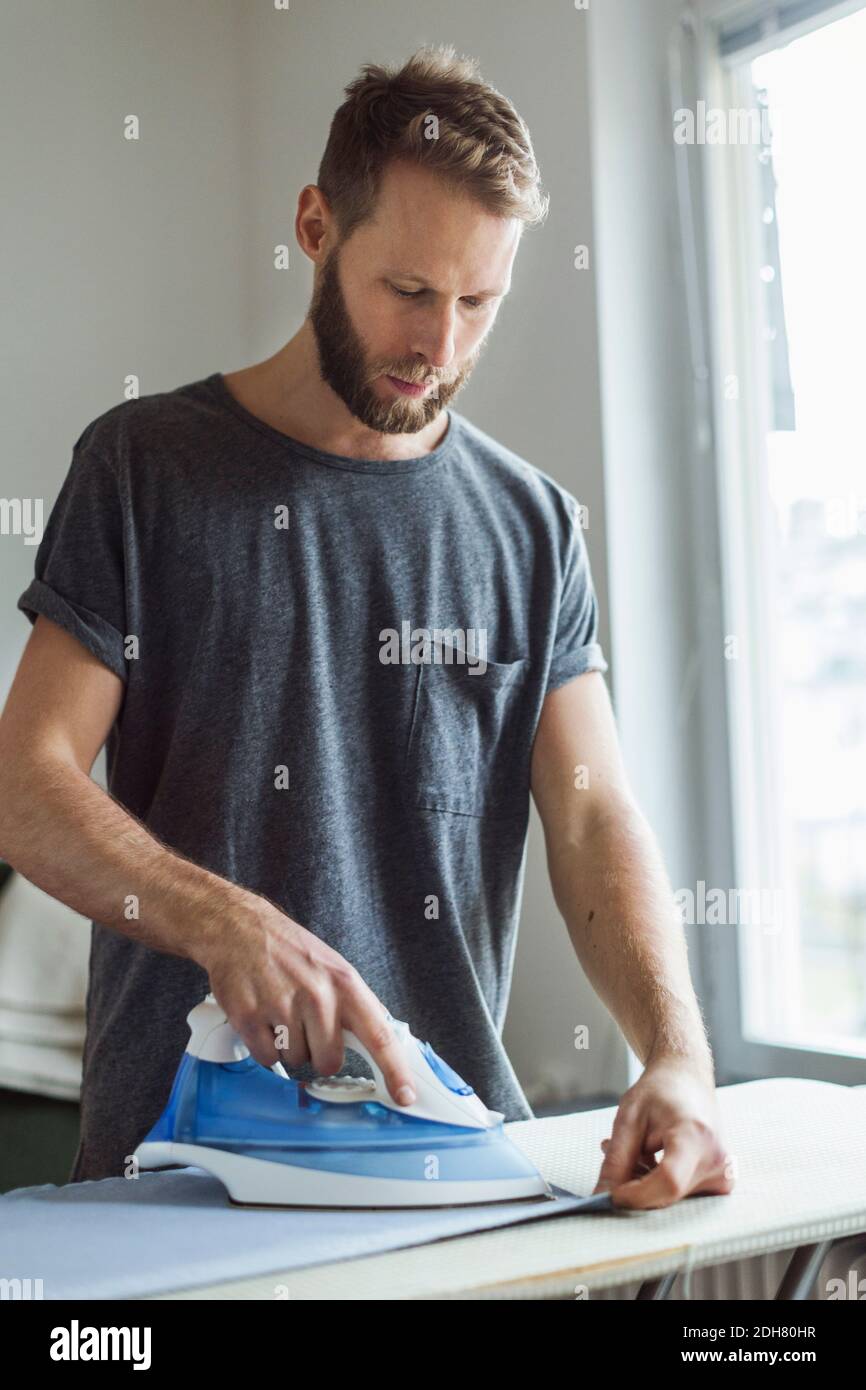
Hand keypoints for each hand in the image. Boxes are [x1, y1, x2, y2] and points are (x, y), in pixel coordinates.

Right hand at [196, 889, 418, 1107]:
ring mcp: (282, 1006)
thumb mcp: (334, 967)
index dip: (395, 1070)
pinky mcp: (250, 1017)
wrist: (238, 928)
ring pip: (296, 1061)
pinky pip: (267, 1059)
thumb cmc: (289, 950)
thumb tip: (385, 1034)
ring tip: (280, 1011)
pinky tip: (263, 1017)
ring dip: (289, 1046)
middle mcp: (317, 996)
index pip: (378, 1035)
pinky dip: (265, 1046)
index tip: (405, 1095)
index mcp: (345, 984)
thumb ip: (357, 1003)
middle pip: (330, 1062)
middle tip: (307, 1026)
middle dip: (319, 1053)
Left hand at [591, 1055, 734, 1208]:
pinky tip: (647, 1158)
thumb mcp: (629, 1118)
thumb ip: (616, 1161)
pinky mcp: (720, 1182)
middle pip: (667, 1194)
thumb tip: (602, 1197)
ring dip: (642, 1182)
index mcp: (695, 1136)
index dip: (636, 1195)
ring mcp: (722, 1174)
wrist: (687, 1079)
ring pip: (670, 1198)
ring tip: (634, 1148)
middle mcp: (717, 1160)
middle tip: (614, 1155)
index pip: (668, 1182)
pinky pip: (680, 1195)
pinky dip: (656, 1182)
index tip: (610, 1194)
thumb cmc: (660, 1091)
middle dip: (633, 1185)